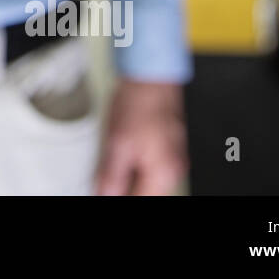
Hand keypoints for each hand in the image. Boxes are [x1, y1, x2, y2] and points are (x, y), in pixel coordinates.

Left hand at [95, 79, 187, 194]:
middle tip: (105, 178)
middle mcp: (174, 170)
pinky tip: (124, 154)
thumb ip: (111, 176)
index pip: (138, 200)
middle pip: (145, 192)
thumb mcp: (117, 143)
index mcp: (163, 172)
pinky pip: (152, 169)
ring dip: (129, 178)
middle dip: (124, 188)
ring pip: (148, 182)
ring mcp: (174, 160)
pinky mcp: (170, 150)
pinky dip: (136, 167)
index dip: (118, 196)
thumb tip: (104, 194)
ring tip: (115, 160)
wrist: (152, 78)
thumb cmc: (139, 103)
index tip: (104, 191)